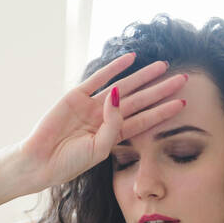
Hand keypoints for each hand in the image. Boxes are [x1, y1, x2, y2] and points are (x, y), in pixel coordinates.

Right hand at [13, 52, 187, 191]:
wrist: (40, 162)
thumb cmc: (68, 163)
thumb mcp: (99, 150)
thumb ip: (113, 125)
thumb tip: (118, 94)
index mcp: (113, 135)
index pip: (144, 120)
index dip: (163, 111)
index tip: (183, 103)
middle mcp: (105, 118)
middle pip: (139, 100)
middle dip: (160, 90)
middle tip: (183, 79)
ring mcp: (92, 106)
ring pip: (124, 87)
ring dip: (143, 76)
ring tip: (163, 66)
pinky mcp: (76, 96)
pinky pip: (99, 78)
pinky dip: (114, 67)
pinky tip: (131, 59)